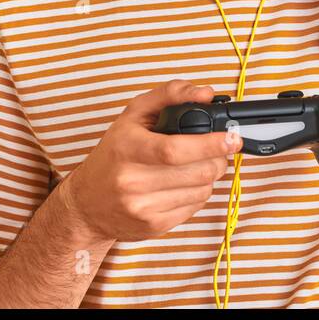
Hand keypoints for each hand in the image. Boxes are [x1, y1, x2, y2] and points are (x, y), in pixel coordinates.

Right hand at [61, 79, 241, 243]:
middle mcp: (132, 181)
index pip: (175, 149)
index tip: (232, 137)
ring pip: (202, 190)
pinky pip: (194, 207)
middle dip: (218, 158)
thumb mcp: (133, 116)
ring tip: (198, 164)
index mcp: (127, 148)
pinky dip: (199, 192)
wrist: (86, 204)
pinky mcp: (154, 226)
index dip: (210, 144)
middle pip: (197, 172)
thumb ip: (169, 95)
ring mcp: (143, 207)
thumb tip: (206, 93)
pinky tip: (185, 182)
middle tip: (220, 148)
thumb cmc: (114, 154)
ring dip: (210, 174)